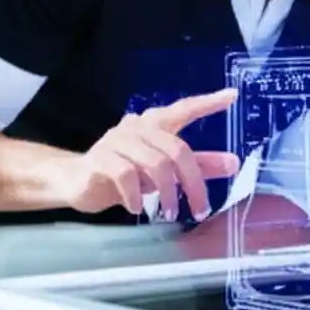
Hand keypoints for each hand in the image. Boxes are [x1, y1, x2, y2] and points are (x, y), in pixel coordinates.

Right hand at [63, 89, 240, 219]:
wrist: (76, 181)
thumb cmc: (125, 174)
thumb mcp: (165, 171)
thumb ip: (198, 166)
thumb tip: (234, 164)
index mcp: (155, 124)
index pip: (184, 108)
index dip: (207, 102)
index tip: (232, 95)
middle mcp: (137, 126)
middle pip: (177, 150)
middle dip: (193, 183)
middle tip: (200, 209)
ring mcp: (117, 141)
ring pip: (155, 164)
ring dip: (167, 193)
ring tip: (169, 213)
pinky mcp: (99, 159)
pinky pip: (125, 175)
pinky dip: (136, 196)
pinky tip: (137, 208)